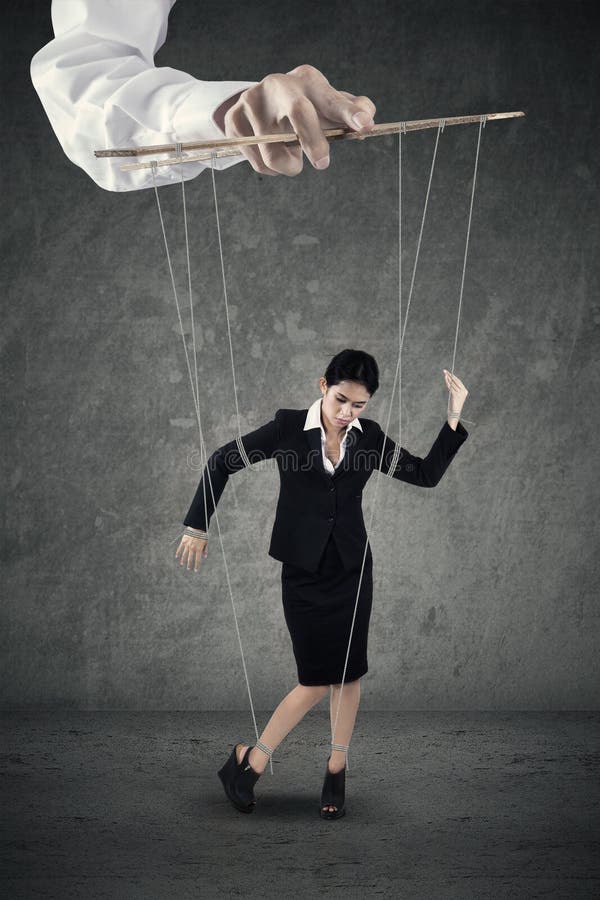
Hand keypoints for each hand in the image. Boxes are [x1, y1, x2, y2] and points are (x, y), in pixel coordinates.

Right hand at [175, 534, 207, 571]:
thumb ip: (205, 550)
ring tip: (182, 564)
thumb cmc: (203, 535)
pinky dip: (178, 553)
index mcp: (199, 549)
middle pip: (190, 558)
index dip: (196, 565)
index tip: (195, 570)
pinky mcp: (183, 542)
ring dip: (183, 560)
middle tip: (188, 568)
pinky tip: (177, 557)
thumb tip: (204, 557)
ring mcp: (187, 545)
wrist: (197, 527)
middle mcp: (192, 548)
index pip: (197, 560)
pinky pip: (180, 548)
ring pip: (184, 555)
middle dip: (189, 564)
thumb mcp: (206, 542)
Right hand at [215, 64, 375, 175]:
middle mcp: (278, 84)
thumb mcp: (330, 108)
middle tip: (323, 163)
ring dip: (289, 165)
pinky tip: (272, 154)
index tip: (364, 125)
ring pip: (274, 152)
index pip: (332, 99)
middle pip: (298, 113)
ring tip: (292, 157)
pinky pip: (258, 162)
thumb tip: (368, 121)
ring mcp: (252, 101)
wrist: (262, 105)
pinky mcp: (233, 120)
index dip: (349, 113)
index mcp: (308, 80)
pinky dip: (270, 169)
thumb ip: (353, 113)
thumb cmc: (306, 110)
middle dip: (313, 141)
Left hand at [443, 369, 468, 415]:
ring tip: (444, 373)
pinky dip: (447, 382)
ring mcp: (460, 393)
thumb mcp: (455, 396)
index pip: (459, 381)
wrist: (455, 413)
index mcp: (465, 391)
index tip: (449, 373)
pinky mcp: (455, 395)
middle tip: (445, 371)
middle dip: (450, 375)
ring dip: (448, 378)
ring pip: (453, 383)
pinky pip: (451, 387)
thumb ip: (454, 389)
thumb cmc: (454, 405)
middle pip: (456, 381)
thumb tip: (449, 381)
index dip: (453, 376)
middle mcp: (463, 391)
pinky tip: (445, 378)